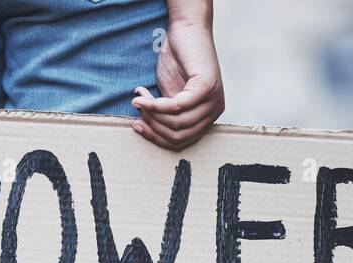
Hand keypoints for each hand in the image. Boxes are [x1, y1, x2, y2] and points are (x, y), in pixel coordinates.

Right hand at [132, 14, 223, 150]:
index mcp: (207, 118)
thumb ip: (166, 116)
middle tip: (137, 111)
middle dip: (152, 126)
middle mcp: (215, 111)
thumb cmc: (177, 61)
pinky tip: (142, 97)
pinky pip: (176, 106)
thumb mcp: (171, 96)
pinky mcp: (207, 87)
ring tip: (138, 101)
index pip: (181, 142)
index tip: (137, 126)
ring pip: (177, 123)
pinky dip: (155, 105)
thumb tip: (147, 131)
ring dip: (152, 114)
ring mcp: (214, 99)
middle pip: (178, 135)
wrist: (186, 30)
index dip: (156, 138)